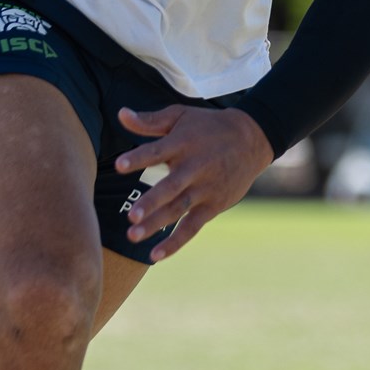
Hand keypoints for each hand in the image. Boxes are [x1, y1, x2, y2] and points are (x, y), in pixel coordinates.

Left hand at [115, 104, 273, 262]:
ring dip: (157, 224)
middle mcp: (194, 167)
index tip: (119, 165)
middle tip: (131, 216)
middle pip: (170, 187)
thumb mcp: (180, 116)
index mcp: (182, 143)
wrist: (251, 139)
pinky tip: (155, 255)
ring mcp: (205, 188)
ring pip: (179, 209)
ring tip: (133, 236)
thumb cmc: (207, 126)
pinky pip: (192, 227)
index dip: (138, 158)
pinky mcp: (213, 205)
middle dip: (151, 202)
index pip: (157, 152)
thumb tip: (120, 114)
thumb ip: (149, 121)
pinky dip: (175, 242)